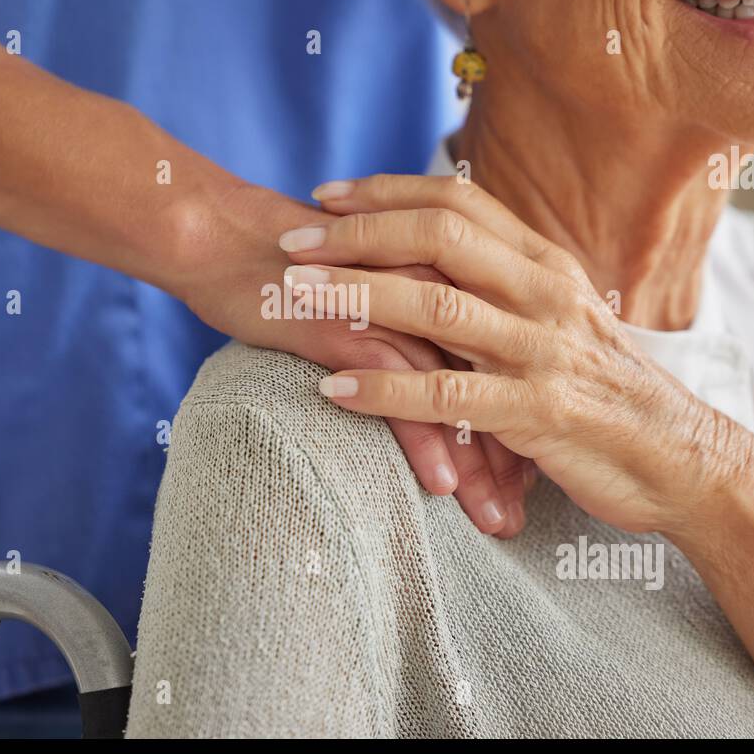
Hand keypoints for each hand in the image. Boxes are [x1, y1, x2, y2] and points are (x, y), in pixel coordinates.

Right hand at [171, 182, 527, 535]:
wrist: (219, 234)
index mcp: (447, 273)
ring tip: (494, 519)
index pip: (507, 353)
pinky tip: (442, 486)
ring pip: (459, 392)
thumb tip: (423, 363)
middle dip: (519, 450)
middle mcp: (435, 287)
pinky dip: (426, 441)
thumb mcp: (368, 284)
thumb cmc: (290, 267)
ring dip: (482, 463)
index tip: (535, 475)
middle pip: (497, 378)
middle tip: (525, 510)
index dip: (525, 414)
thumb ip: (406, 313)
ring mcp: (397, 307)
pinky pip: (401, 392)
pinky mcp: (353, 328)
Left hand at [282, 175, 753, 535]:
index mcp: (546, 263)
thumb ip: (504, 285)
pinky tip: (334, 388)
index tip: (326, 194)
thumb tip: (436, 256)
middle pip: (440, 238)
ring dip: (357, 298)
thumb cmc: (606, 390)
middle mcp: (544, 293)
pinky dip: (386, 389)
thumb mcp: (561, 319)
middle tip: (290, 240)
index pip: (459, 201)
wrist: (680, 458)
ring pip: (438, 308)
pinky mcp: (538, 413)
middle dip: (358, 233)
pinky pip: (448, 396)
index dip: (388, 192)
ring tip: (294, 297)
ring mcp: (542, 351)